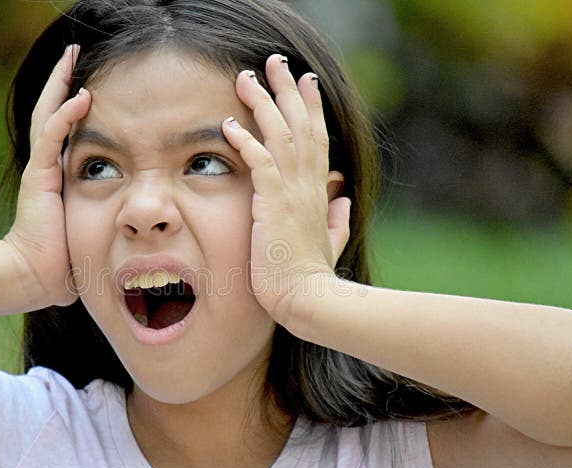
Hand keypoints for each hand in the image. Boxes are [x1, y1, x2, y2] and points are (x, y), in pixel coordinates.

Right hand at [1, 44, 91, 307]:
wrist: (36, 277)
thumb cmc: (64, 260)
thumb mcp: (89, 227)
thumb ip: (102, 213)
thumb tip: (133, 217)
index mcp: (56, 175)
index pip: (63, 127)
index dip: (73, 102)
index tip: (88, 80)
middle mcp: (46, 166)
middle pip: (52, 111)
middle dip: (63, 80)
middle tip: (74, 52)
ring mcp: (40, 169)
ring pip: (49, 115)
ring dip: (61, 84)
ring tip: (73, 57)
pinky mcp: (40, 177)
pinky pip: (52, 138)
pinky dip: (66, 115)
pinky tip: (81, 96)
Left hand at [222, 54, 350, 326]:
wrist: (310, 300)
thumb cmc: (313, 277)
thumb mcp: (330, 242)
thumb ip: (336, 219)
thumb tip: (342, 200)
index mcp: (319, 192)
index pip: (316, 139)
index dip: (310, 109)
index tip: (304, 82)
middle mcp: (309, 185)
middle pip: (301, 125)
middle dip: (288, 91)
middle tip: (276, 62)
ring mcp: (293, 193)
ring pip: (280, 135)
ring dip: (263, 104)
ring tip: (245, 78)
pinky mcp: (274, 205)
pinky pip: (260, 163)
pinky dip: (245, 141)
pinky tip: (229, 124)